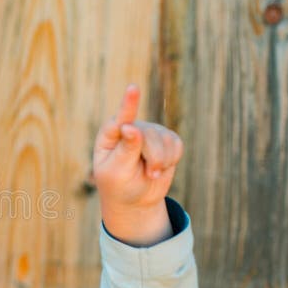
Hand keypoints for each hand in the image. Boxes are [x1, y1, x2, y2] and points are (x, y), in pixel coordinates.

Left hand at [92, 84, 183, 210]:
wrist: (135, 199)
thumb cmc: (119, 185)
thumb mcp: (117, 171)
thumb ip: (126, 149)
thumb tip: (130, 126)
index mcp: (110, 134)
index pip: (121, 118)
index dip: (129, 103)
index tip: (133, 88)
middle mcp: (130, 127)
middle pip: (149, 135)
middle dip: (152, 158)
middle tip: (146, 173)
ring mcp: (149, 131)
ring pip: (164, 140)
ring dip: (161, 162)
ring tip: (150, 172)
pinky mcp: (166, 139)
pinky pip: (176, 145)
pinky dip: (171, 160)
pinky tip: (160, 167)